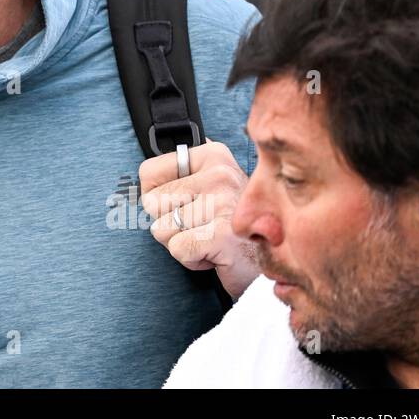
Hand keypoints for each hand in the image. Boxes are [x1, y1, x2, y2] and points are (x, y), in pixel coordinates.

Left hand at [139, 138, 258, 299]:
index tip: (185, 204)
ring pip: (161, 229)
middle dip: (170, 223)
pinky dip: (191, 259)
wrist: (272, 262)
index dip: (157, 196)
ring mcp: (222, 203)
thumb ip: (182, 173)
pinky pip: (177, 249)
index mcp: (214, 155)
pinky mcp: (221, 235)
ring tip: (210, 239)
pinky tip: (215, 254)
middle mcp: (220, 173)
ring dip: (181, 242)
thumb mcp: (211, 188)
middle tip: (202, 226)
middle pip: (151, 203)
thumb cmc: (233, 225)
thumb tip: (146, 173)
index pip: (147, 172)